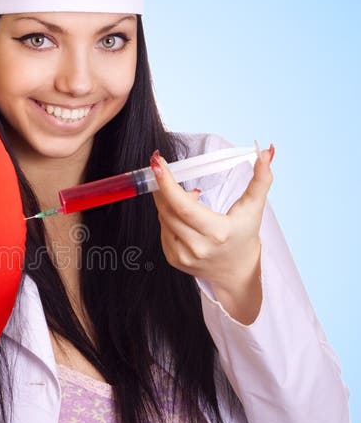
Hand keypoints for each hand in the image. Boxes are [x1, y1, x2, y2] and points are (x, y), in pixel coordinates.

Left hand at [150, 144, 274, 293]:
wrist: (237, 270)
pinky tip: (184, 215)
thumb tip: (265, 152)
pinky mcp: (174, 260)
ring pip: (163, 218)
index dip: (167, 185)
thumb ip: (261, 179)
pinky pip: (162, 230)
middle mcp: (198, 247)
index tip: (157, 165)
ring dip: (168, 201)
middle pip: (168, 210)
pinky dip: (169, 216)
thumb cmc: (244, 234)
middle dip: (163, 186)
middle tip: (164, 169)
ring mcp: (183, 256)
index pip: (184, 207)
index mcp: (218, 232)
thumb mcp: (254, 207)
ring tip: (189, 197)